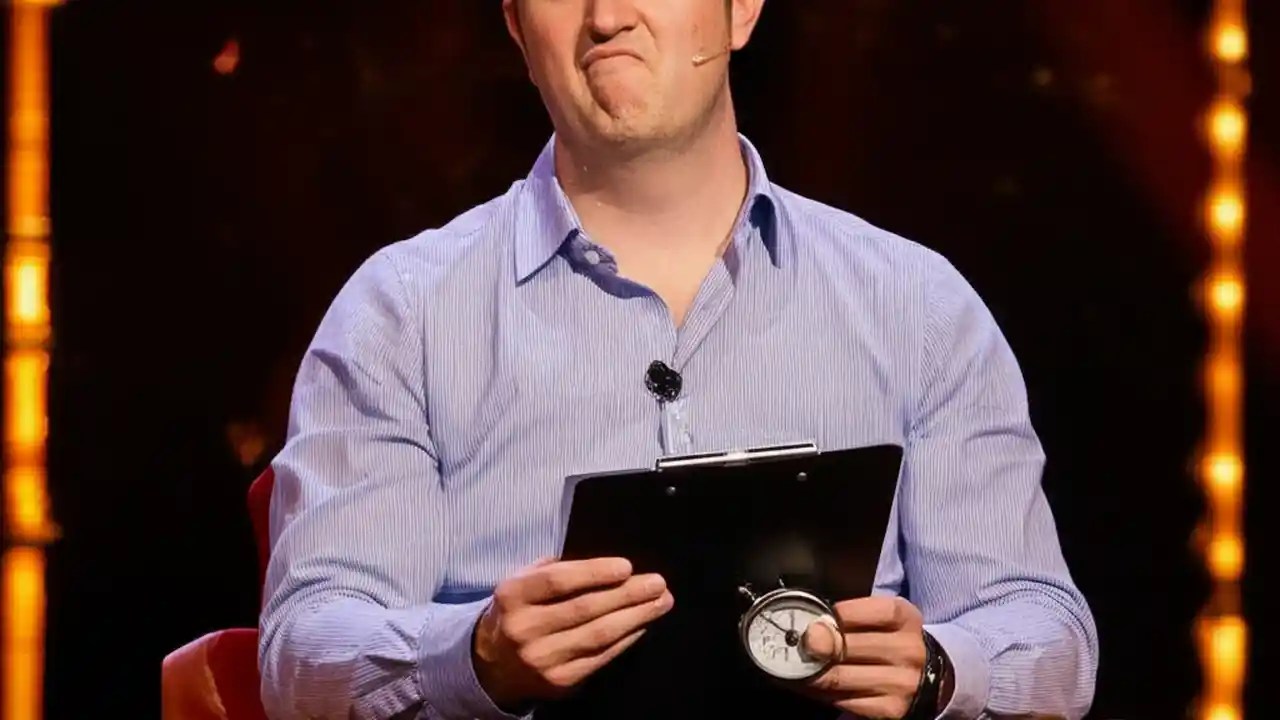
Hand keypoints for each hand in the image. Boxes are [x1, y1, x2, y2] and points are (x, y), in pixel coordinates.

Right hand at [472, 557, 673, 709]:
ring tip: (661, 602)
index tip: (626, 566)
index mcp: (512, 596)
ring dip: (635, 617)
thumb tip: (610, 568)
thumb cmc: (521, 610)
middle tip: (658, 583)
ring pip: (597, 635)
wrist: (495, 664)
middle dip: (627, 594)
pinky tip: (642, 625)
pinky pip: (600, 658)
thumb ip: (557, 569)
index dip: (594, 573)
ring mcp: (541, 659)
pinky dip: (626, 640)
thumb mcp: (523, 582)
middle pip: (584, 608)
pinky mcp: (559, 681)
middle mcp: (523, 629)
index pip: (557, 581)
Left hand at [800, 596, 927, 718]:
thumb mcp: (881, 618)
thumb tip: (810, 629)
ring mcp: (901, 683)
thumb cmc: (890, 640)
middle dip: (813, 646)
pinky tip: (807, 684)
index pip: (866, 611)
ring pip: (838, 677)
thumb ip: (851, 616)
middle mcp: (908, 651)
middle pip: (844, 646)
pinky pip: (842, 701)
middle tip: (794, 643)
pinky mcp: (890, 709)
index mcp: (905, 618)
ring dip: (808, 673)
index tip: (818, 617)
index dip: (838, 614)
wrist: (924, 676)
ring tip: (792, 665)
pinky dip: (817, 693)